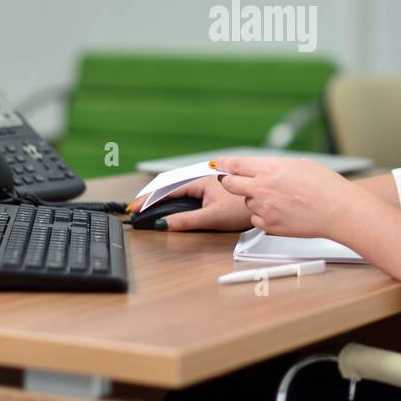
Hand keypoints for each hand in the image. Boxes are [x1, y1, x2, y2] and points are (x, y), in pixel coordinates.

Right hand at [130, 175, 252, 231]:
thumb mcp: (211, 218)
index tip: (135, 208)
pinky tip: (168, 201)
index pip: (166, 190)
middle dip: (151, 196)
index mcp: (199, 180)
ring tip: (146, 204)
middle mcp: (200, 176)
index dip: (149, 200)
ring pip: (177, 185)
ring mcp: (206, 180)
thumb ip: (185, 221)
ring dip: (161, 194)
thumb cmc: (242, 208)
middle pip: (168, 185)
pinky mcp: (211, 186)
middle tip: (135, 207)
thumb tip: (163, 224)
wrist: (265, 201)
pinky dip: (172, 195)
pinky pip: (186, 188)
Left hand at [214, 156, 355, 239]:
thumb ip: (275, 167)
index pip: (234, 164)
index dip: (223, 164)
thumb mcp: (298, 164)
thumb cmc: (325, 186)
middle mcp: (262, 188)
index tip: (218, 164)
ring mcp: (264, 208)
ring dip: (255, 200)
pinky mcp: (269, 225)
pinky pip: (256, 219)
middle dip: (228, 181)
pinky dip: (264, 216)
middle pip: (229, 184)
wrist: (338, 211)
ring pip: (246, 202)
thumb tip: (261, 169)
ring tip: (280, 199)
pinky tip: (282, 212)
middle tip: (232, 180)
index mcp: (269, 168)